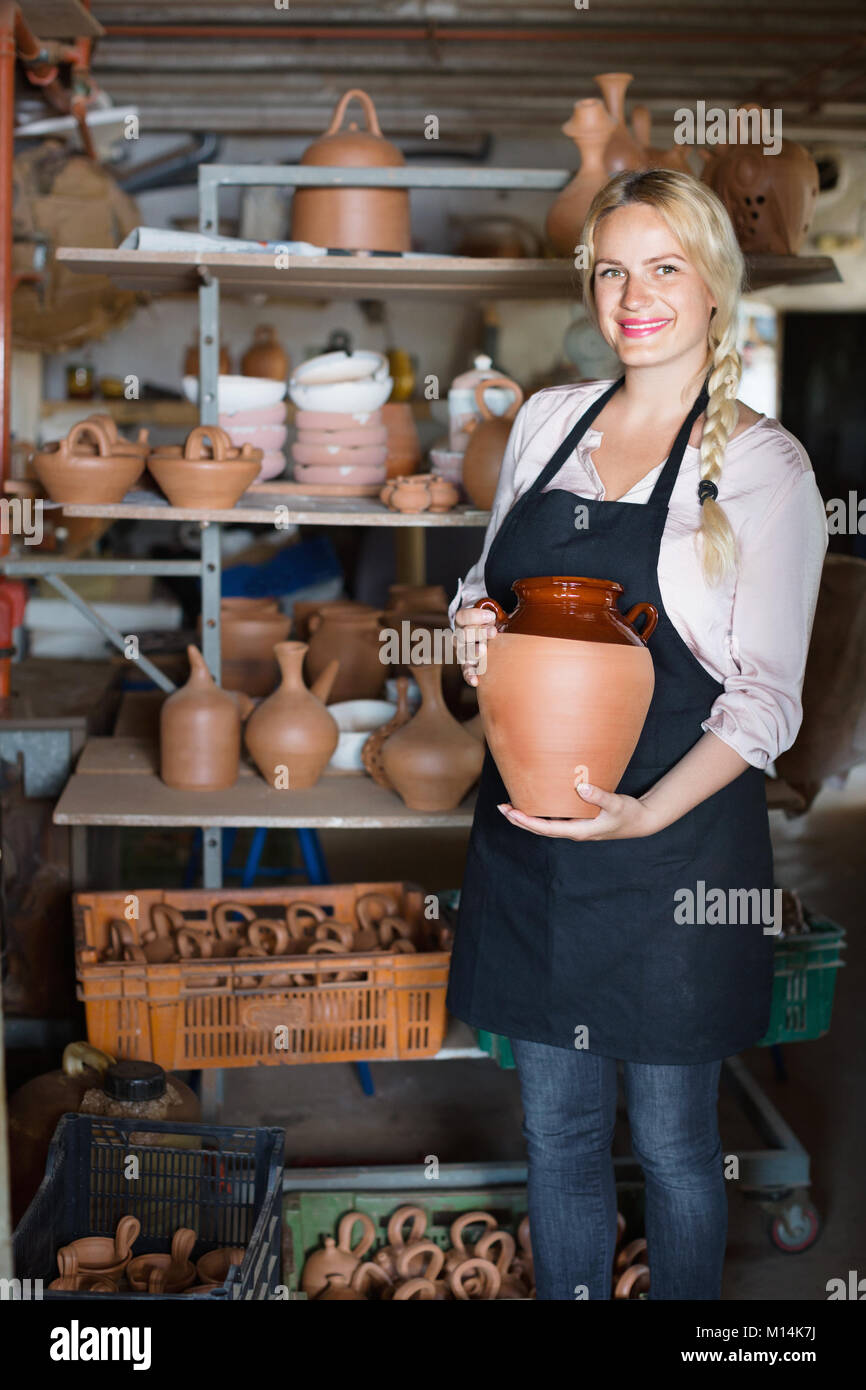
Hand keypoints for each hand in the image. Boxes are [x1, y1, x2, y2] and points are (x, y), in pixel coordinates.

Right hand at [454, 605, 497, 686]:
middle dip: (478, 632)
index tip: (491, 616)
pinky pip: (466, 671)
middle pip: (464, 634)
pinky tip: (475, 680)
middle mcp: (460, 636)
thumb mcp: (491, 613)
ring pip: (463, 651)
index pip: (463, 616)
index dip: (475, 616)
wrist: (485, 635)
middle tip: (493, 633)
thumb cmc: (490, 623)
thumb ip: (497, 610)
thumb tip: (521, 602)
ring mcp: (462, 651)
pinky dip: (469, 676)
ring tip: (483, 651)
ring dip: (474, 651)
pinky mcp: (467, 664)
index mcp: (463, 621)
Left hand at [497, 774, 661, 840]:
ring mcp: (575, 827)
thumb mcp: (616, 804)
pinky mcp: (577, 821)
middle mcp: (574, 831)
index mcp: (579, 831)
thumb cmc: (629, 813)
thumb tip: (582, 787)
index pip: (547, 829)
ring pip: (544, 824)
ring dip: (527, 816)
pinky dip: (539, 812)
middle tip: (501, 807)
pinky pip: (553, 818)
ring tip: (509, 805)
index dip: (528, 821)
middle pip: (540, 829)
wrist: (640, 821)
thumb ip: (600, 796)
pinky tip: (533, 802)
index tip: (512, 812)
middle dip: (520, 819)